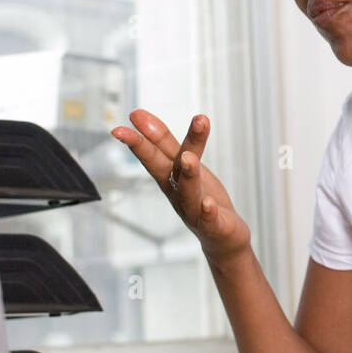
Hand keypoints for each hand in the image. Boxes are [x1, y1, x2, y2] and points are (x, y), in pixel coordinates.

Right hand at [111, 109, 250, 265]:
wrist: (223, 238)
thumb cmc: (201, 198)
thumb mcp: (184, 166)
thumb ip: (164, 142)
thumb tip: (138, 114)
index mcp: (170, 177)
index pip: (154, 152)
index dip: (141, 136)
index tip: (130, 115)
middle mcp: (177, 193)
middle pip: (162, 169)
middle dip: (145, 149)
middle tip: (128, 130)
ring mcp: (194, 211)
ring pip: (189, 192)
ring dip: (188, 174)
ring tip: (189, 158)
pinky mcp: (213, 226)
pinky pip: (209, 220)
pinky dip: (207, 212)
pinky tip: (208, 203)